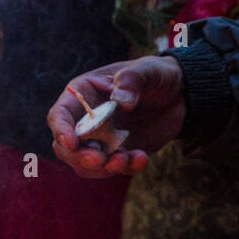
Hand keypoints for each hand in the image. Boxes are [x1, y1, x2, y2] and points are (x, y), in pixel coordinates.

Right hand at [48, 56, 185, 178]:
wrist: (179, 95)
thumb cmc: (156, 75)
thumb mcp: (148, 69)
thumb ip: (131, 79)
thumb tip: (121, 102)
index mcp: (82, 96)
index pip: (59, 116)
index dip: (61, 130)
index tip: (72, 142)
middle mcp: (84, 122)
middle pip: (66, 148)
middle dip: (80, 157)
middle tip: (100, 160)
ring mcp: (99, 142)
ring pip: (86, 165)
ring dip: (103, 168)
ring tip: (126, 160)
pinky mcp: (116, 155)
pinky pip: (113, 169)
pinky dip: (126, 168)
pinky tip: (142, 158)